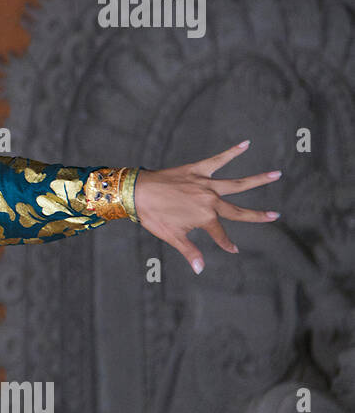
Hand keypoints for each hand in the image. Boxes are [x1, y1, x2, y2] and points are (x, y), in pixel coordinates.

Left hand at [132, 140, 280, 274]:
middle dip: (257, 215)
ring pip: (237, 183)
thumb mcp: (172, 236)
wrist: (136, 192)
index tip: (234, 249)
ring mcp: (205, 184)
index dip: (226, 243)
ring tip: (277, 174)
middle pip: (238, 210)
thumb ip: (189, 251)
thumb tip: (200, 269)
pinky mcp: (197, 170)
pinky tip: (246, 143)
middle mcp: (210, 200)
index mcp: (205, 218)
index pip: (221, 234)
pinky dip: (232, 152)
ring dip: (258, 180)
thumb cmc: (152, 216)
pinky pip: (218, 159)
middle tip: (276, 215)